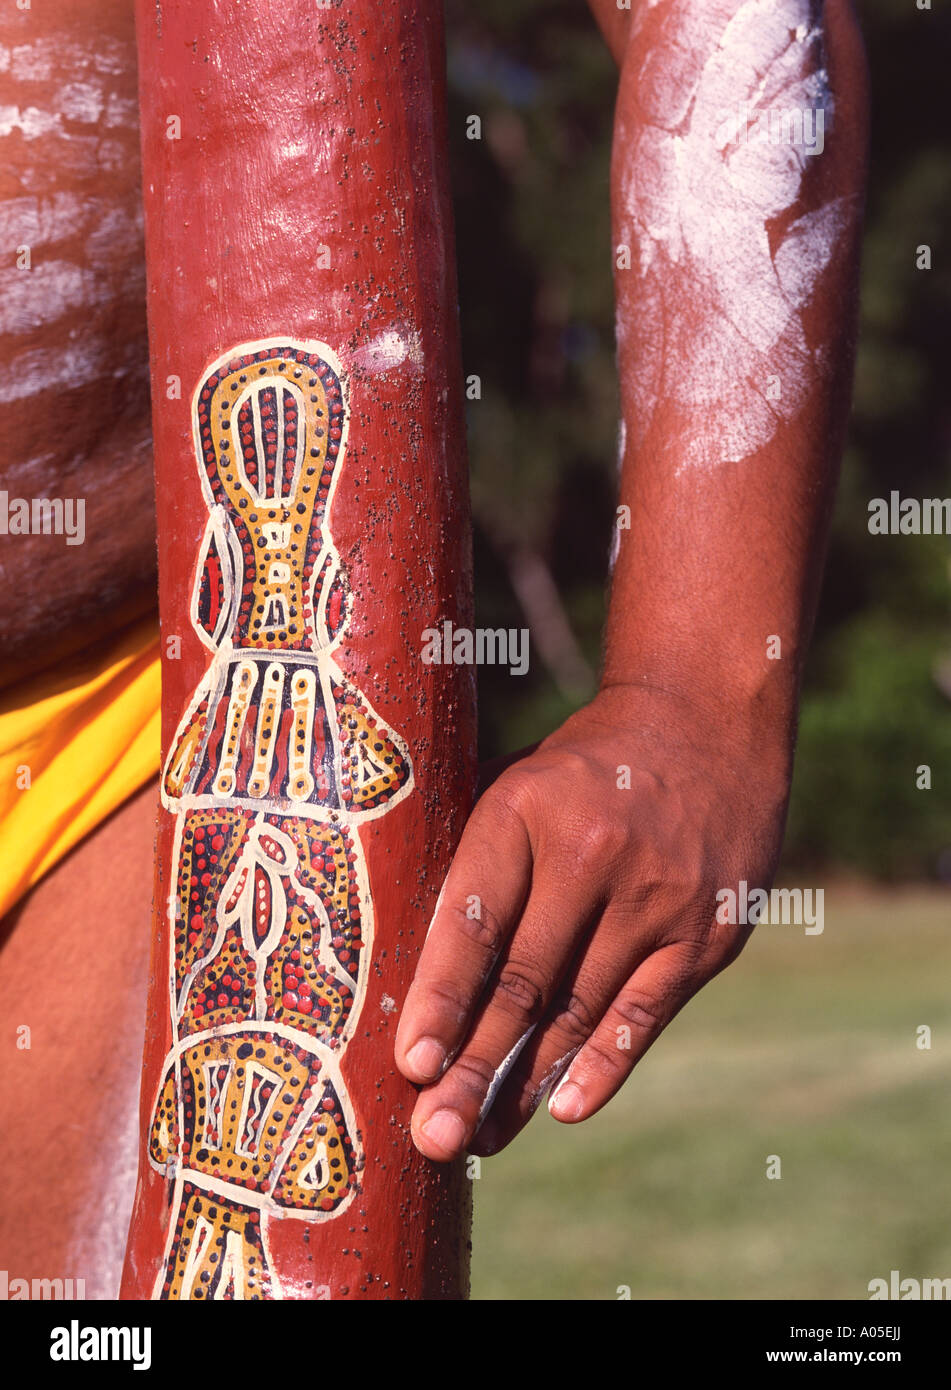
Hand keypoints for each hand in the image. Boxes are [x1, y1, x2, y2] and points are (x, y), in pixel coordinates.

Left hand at [394, 682, 791, 1158]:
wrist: (706, 719)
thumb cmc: (583, 761)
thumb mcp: (515, 775)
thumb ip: (466, 848)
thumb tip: (396, 936)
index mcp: (525, 808)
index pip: (474, 920)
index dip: (442, 999)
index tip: (411, 1065)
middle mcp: (593, 854)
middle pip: (524, 982)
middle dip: (474, 1067)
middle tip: (433, 1139)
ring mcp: (658, 896)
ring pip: (580, 1009)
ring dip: (526, 1081)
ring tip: (481, 1136)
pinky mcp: (708, 930)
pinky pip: (646, 1013)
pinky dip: (604, 1065)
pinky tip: (563, 1107)